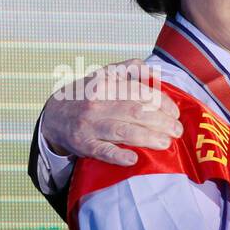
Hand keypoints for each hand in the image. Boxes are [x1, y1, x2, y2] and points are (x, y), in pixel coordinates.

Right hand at [40, 59, 181, 164]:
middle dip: (161, 122)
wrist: (53, 116)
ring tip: (166, 143)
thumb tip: (152, 71)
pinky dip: (117, 155)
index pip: (140, 92)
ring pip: (123, 131)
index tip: (175, 113)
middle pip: (135, 111)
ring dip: (148, 138)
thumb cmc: (87, 96)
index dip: (162, 102)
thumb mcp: (103, 76)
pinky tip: (133, 159)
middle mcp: (96, 102)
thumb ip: (127, 69)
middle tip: (177, 130)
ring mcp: (89, 124)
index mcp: (104, 84)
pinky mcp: (83, 144)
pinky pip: (102, 150)